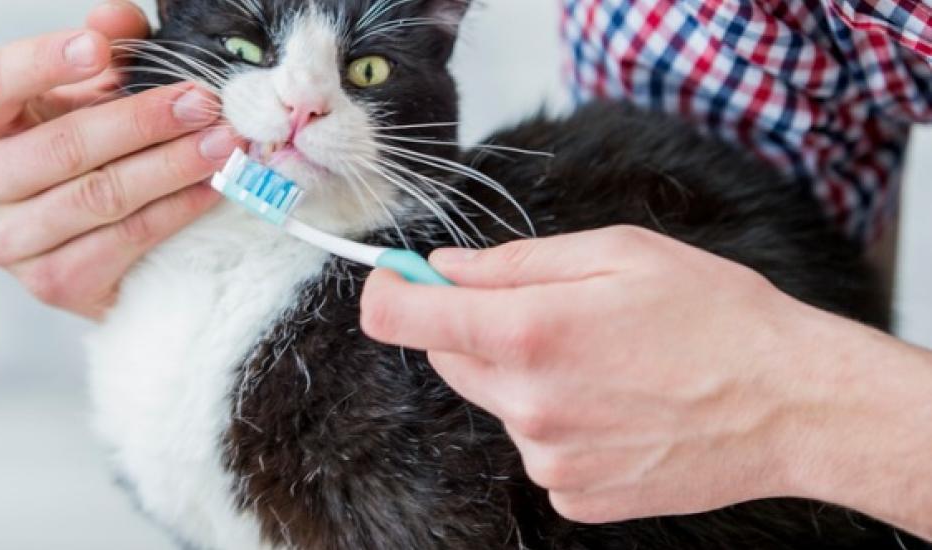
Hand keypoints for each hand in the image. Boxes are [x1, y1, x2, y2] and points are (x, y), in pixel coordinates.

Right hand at [0, 1, 240, 318]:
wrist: (73, 242)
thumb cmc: (77, 151)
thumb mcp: (80, 96)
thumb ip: (102, 52)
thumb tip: (120, 16)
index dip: (47, 62)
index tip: (101, 48)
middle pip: (66, 146)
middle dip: (144, 120)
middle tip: (203, 103)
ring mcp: (12, 243)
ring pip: (101, 198)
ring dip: (172, 167)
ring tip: (223, 144)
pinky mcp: (55, 285)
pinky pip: (125, 242)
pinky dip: (176, 212)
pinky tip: (212, 189)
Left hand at [360, 226, 931, 538]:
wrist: (788, 405)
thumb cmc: (715, 317)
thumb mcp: (617, 254)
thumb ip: (515, 261)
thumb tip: (445, 267)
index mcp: (528, 332)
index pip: (400, 319)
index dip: (388, 291)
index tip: (397, 278)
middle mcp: (526, 403)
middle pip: (449, 357)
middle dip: (476, 326)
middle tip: (548, 308)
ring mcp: (549, 457)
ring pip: (497, 401)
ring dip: (524, 374)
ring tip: (604, 359)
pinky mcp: (574, 493)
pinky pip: (537, 444)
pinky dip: (557, 419)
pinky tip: (616, 403)